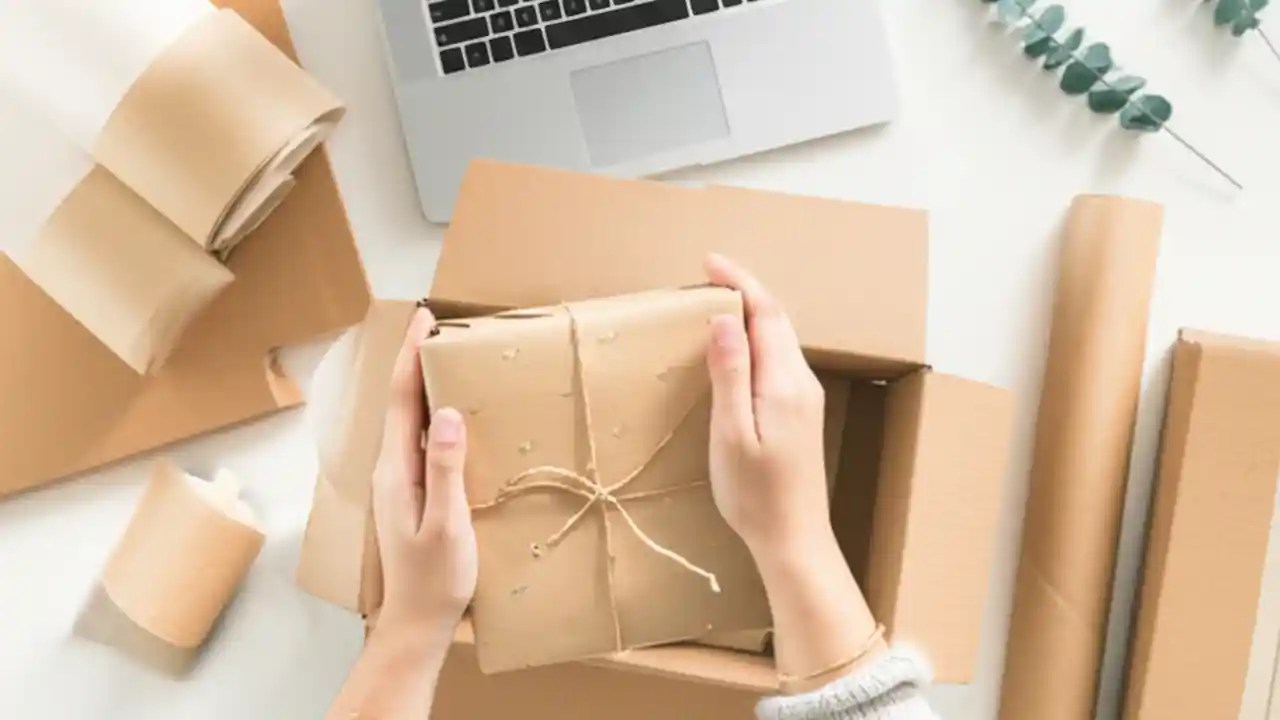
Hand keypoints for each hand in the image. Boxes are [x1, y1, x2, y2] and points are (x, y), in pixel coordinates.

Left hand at [371, 307, 477, 639]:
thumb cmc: (434, 580)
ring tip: (444, 357)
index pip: (404, 401)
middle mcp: (392, 470)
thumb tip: (448, 413)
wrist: (416, 624)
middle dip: (416, 361)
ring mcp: (400, 482)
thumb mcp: (446, 525)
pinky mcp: (412, 493)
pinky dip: (432, 413)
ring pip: (409, 420)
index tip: (425, 320)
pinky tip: (451, 413)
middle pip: (402, 403)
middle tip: (438, 327)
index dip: (413, 358)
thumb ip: (445, 470)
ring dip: (423, 385)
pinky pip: (419, 440)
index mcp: (397, 471)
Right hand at [703, 255, 883, 688]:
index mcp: (785, 383)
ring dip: (751, 315)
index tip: (709, 262)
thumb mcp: (732, 433)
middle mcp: (802, 383)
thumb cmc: (755, 494)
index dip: (739, 282)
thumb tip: (722, 320)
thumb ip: (730, 373)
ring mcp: (805, 399)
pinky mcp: (801, 415)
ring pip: (779, 340)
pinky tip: (736, 349)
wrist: (794, 540)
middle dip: (745, 292)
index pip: (766, 313)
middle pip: (777, 321)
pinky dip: (757, 340)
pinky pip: (779, 360)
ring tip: (715, 304)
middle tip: (707, 277)